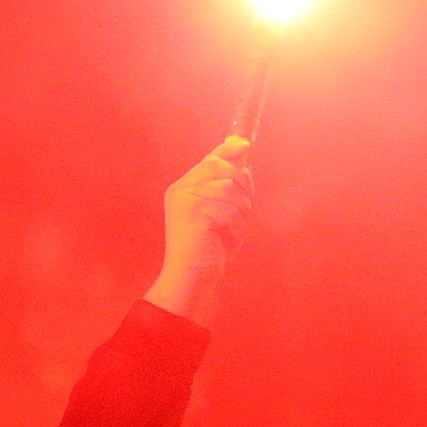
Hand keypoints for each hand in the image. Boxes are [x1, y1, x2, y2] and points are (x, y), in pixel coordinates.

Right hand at [143, 137, 255, 325]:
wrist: (192, 279)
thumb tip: (243, 159)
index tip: (245, 146)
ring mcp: (184, 200)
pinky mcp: (192, 212)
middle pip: (222, 168)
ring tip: (232, 231)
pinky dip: (234, 225)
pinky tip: (225, 238)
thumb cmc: (209, 250)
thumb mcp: (220, 215)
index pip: (209, 160)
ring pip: (229, 188)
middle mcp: (180, 191)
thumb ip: (228, 189)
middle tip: (242, 212)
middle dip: (242, 188)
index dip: (228, 152)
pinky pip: (227, 208)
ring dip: (240, 212)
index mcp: (183, 189)